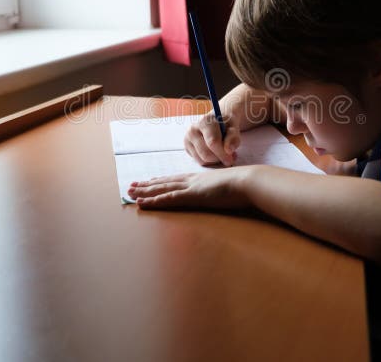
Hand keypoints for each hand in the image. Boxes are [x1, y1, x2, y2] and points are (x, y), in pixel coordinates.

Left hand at [127, 167, 251, 209]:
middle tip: (131, 186)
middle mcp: (192, 180)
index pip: (176, 179)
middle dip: (147, 185)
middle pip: (165, 182)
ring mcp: (191, 187)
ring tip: (130, 193)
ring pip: (162, 189)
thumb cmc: (244, 185)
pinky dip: (154, 201)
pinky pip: (169, 199)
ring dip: (145, 192)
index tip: (149, 181)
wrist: (250, 181)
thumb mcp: (229, 187)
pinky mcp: (193, 196)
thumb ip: (221, 190)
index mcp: (200, 179)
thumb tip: (222, 193)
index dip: (161, 181)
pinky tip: (143, 202)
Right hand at [184, 112, 240, 166]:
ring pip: (202, 160)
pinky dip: (210, 162)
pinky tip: (216, 154)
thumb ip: (233, 137)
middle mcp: (193, 130)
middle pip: (206, 154)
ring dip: (215, 161)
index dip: (223, 153)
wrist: (218, 120)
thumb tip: (229, 150)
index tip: (232, 158)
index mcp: (204, 122)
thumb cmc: (226, 123)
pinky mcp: (187, 148)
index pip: (212, 142)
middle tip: (230, 157)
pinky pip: (200, 161)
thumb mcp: (234, 126)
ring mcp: (188, 140)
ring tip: (223, 154)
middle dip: (220, 158)